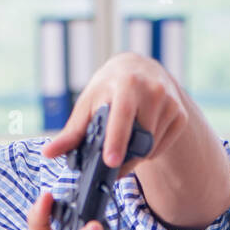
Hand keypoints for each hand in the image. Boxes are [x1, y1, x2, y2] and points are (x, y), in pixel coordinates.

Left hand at [41, 52, 187, 179]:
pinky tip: (141, 135)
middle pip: (137, 138)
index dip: (116, 139)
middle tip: (110, 160)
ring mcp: (170, 102)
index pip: (122, 115)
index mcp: (126, 84)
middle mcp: (152, 90)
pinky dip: (149, 150)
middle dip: (123, 155)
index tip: (111, 161)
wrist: (141, 69)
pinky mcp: (181, 115)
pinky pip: (162, 147)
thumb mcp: (88, 104)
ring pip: (150, 146)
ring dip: (135, 153)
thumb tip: (49, 153)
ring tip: (126, 139)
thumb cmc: (109, 88)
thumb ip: (71, 132)